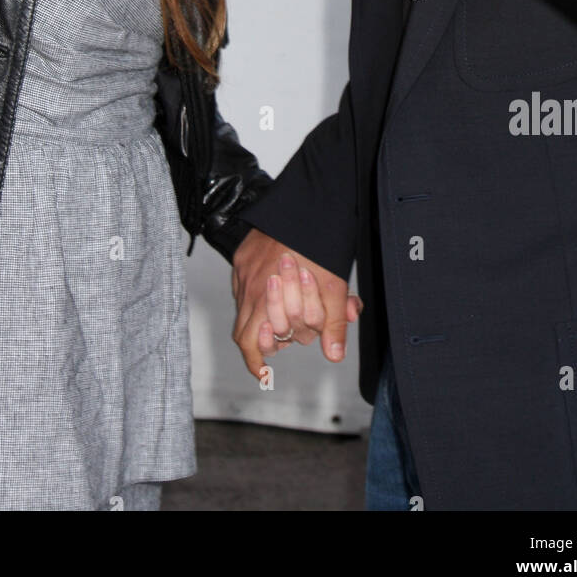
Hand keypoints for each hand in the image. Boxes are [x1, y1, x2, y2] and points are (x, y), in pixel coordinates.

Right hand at [232, 230, 361, 376]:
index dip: (256, 362)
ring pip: (244, 306)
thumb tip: (334, 355)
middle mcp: (249, 285)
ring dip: (261, 317)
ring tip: (282, 317)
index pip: (249, 342)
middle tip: (281, 343)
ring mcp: (243, 269)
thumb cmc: (317, 241)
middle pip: (243, 329)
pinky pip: (243, 283)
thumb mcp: (333, 285)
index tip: (263, 374)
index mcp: (266, 297)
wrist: (305, 202)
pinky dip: (257, 295)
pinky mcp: (243, 254)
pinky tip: (276, 290)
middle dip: (263, 341)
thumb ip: (333, 322)